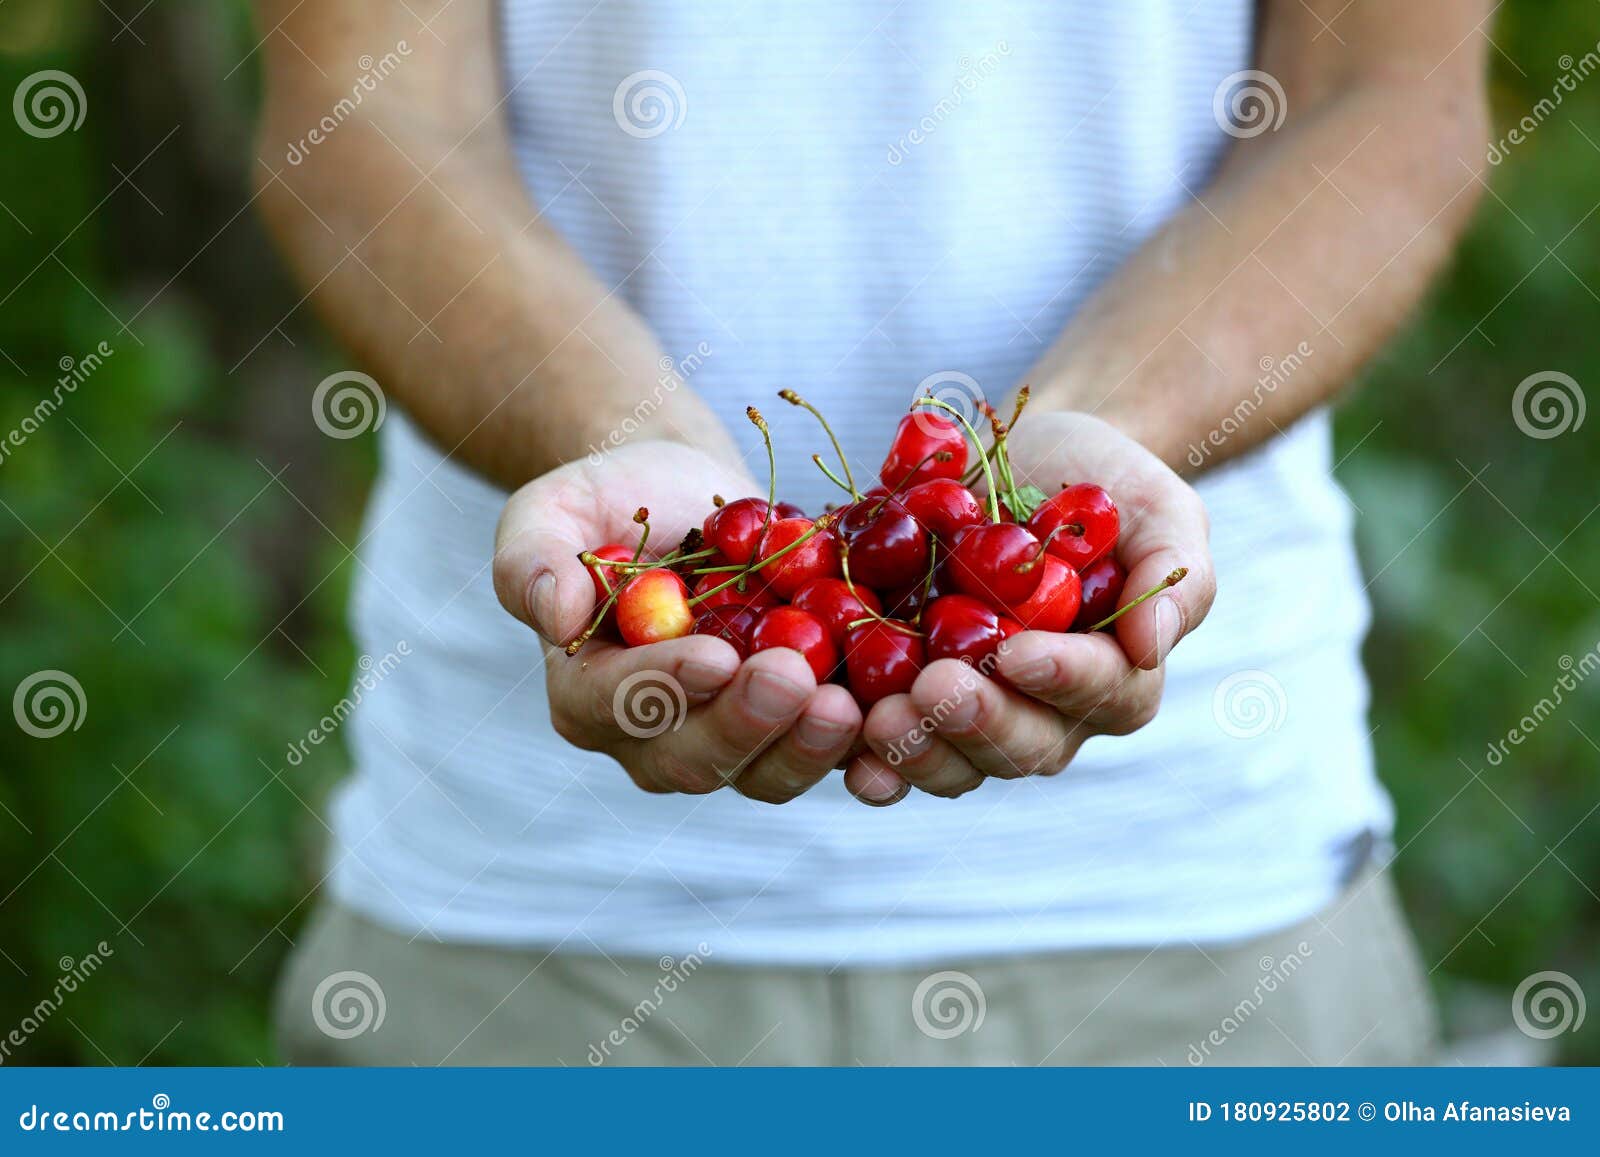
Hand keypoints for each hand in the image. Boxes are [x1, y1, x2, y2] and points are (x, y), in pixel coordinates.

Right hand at [493, 440, 863, 802]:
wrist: (691, 499)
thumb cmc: (614, 500)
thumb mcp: (554, 509)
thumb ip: (532, 559)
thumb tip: (553, 613)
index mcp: (587, 696)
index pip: (618, 707)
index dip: (667, 688)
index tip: (716, 656)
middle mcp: (654, 739)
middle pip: (695, 757)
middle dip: (749, 723)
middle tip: (797, 678)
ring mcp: (730, 740)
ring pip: (764, 771)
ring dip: (808, 746)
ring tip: (850, 704)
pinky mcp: (794, 728)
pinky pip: (827, 757)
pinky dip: (862, 752)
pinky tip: (897, 725)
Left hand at [843, 412, 1215, 803]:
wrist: (1016, 461)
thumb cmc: (1099, 483)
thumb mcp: (1155, 508)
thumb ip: (1174, 573)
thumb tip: (1153, 644)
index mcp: (1116, 676)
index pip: (1104, 695)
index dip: (1064, 680)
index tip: (1021, 651)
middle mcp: (1046, 714)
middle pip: (1024, 747)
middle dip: (979, 722)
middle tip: (936, 687)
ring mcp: (973, 713)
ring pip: (956, 762)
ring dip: (918, 749)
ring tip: (881, 716)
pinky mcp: (907, 700)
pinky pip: (889, 750)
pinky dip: (863, 754)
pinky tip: (837, 737)